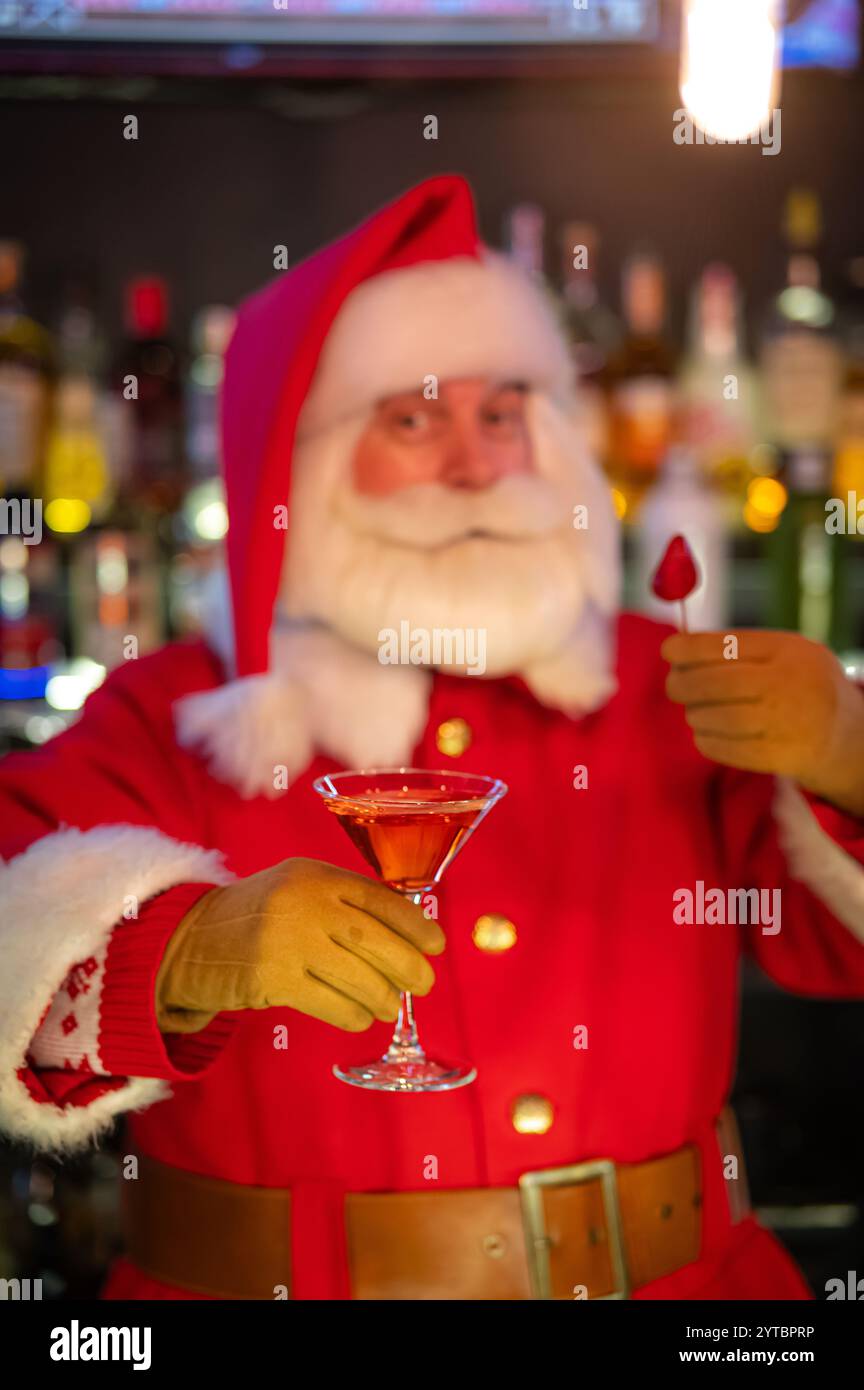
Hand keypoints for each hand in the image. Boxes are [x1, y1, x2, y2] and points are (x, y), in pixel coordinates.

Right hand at [155, 857, 444, 1034]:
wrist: (190, 940)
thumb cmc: (259, 916)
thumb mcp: (299, 888)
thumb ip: (344, 901)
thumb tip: (408, 932)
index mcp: (316, 875)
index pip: (380, 898)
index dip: (415, 925)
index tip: (436, 945)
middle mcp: (304, 902)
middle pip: (374, 940)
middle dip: (407, 966)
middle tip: (423, 983)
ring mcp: (287, 941)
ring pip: (357, 976)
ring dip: (383, 997)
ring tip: (390, 1005)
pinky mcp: (272, 979)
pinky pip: (331, 1003)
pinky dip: (353, 1014)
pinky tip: (360, 1017)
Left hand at [662, 629, 863, 817]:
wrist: (845, 736)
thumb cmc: (802, 686)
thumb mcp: (787, 653)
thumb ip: (740, 648)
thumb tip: (679, 649)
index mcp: (788, 651)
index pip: (727, 645)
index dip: (689, 648)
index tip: (668, 651)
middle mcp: (788, 684)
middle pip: (716, 683)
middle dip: (683, 684)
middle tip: (674, 686)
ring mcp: (785, 723)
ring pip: (717, 717)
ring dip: (695, 714)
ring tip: (696, 711)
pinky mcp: (778, 756)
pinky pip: (725, 748)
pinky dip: (706, 740)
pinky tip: (706, 733)